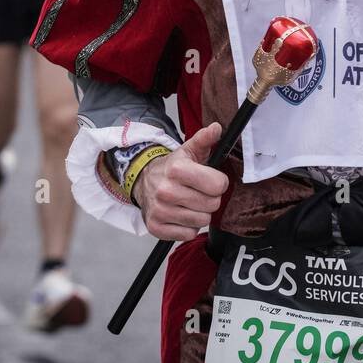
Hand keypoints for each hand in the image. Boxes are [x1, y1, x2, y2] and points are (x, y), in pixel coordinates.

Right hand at [133, 123, 228, 241]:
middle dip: (210, 198)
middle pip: (212, 205)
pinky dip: (188, 227)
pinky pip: (188, 234)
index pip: (218, 186)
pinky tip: (181, 214)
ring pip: (202, 221)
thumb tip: (217, 128)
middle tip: (199, 192)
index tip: (211, 180)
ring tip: (189, 202)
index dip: (219, 183)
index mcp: (177, 169)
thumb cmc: (172, 168)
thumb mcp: (188, 150)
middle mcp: (166, 191)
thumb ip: (205, 139)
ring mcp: (160, 210)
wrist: (143, 181)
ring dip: (200, 213)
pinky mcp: (156, 227)